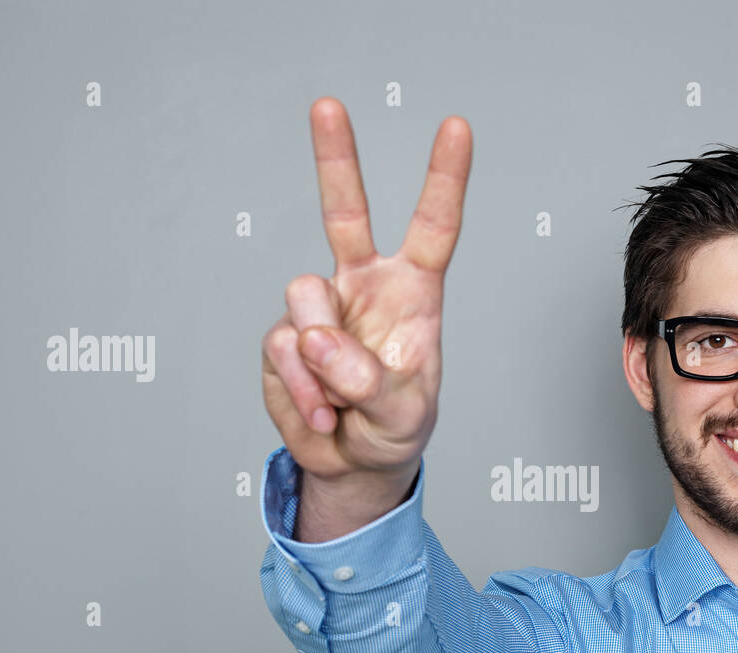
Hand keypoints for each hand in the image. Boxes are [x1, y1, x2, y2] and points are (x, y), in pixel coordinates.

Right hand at [261, 97, 471, 484]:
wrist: (352, 463)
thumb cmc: (395, 429)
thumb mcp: (402, 414)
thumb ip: (366, 379)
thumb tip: (314, 337)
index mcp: (413, 293)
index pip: (432, 229)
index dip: (443, 180)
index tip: (455, 127)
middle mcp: (363, 287)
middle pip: (345, 212)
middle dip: (335, 158)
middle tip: (328, 105)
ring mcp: (319, 310)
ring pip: (303, 298)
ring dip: (319, 361)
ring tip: (340, 403)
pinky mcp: (284, 338)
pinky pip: (282, 350)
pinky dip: (301, 390)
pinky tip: (322, 412)